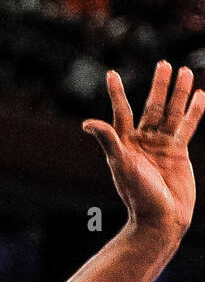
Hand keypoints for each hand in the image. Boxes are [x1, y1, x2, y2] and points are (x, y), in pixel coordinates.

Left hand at [86, 61, 202, 236]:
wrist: (161, 218)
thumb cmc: (137, 194)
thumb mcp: (120, 165)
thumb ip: (108, 142)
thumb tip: (87, 123)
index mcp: (125, 141)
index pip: (121, 111)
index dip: (117, 93)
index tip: (112, 74)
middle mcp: (143, 139)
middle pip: (152, 106)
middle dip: (159, 85)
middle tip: (164, 63)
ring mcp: (162, 144)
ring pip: (172, 112)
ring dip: (178, 93)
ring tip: (183, 71)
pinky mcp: (179, 152)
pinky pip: (187, 126)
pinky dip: (193, 111)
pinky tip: (199, 95)